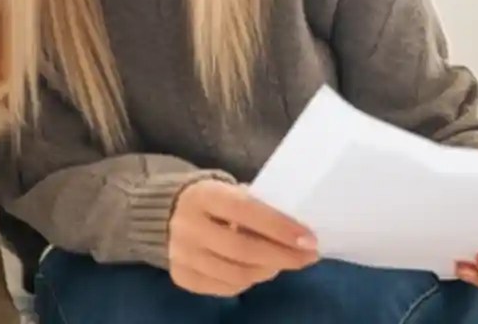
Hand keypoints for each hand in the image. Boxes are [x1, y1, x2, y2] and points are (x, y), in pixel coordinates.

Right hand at [168, 178, 318, 296]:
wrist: (168, 212)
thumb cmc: (213, 199)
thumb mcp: (230, 190)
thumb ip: (257, 206)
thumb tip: (297, 232)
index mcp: (203, 195)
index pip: (246, 211)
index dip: (280, 227)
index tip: (309, 239)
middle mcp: (187, 226)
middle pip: (242, 249)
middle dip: (282, 256)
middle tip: (308, 257)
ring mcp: (181, 254)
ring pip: (236, 274)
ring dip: (268, 271)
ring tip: (282, 263)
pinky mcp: (181, 276)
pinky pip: (224, 288)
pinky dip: (247, 282)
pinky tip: (258, 270)